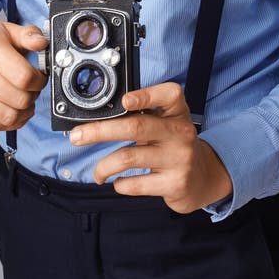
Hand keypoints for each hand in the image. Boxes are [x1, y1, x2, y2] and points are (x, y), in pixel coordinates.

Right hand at [0, 15, 48, 131]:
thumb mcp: (9, 29)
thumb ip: (29, 35)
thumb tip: (41, 42)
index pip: (24, 76)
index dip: (40, 80)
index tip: (40, 78)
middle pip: (18, 99)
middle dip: (33, 96)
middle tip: (32, 89)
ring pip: (8, 117)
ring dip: (23, 112)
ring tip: (23, 99)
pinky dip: (10, 121)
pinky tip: (11, 108)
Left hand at [69, 81, 232, 213]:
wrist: (201, 178)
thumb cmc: (172, 145)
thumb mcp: (165, 123)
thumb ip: (141, 116)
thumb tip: (97, 118)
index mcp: (177, 112)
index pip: (169, 94)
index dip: (145, 95)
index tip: (124, 100)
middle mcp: (181, 132)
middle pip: (136, 126)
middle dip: (100, 131)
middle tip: (77, 136)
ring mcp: (179, 158)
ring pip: (129, 157)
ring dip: (104, 166)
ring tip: (97, 173)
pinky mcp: (175, 183)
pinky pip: (137, 184)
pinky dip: (120, 184)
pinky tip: (118, 182)